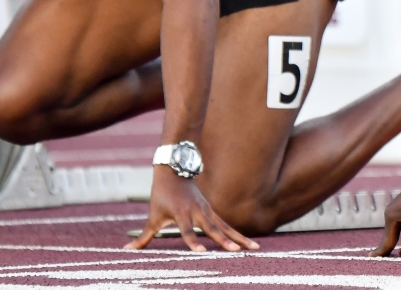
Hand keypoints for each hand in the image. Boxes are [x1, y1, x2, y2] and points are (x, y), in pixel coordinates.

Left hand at [126, 166, 257, 251]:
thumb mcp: (152, 216)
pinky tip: (247, 244)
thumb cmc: (162, 194)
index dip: (194, 242)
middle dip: (225, 241)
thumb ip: (144, 236)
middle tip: (237, 252)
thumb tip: (126, 249)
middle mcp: (197, 212)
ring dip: (239, 238)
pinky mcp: (211, 211)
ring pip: (225, 227)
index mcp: (181, 213)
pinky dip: (236, 233)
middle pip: (214, 229)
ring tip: (254, 249)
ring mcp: (207, 210)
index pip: (187, 231)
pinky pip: (225, 224)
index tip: (202, 252)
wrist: (176, 169)